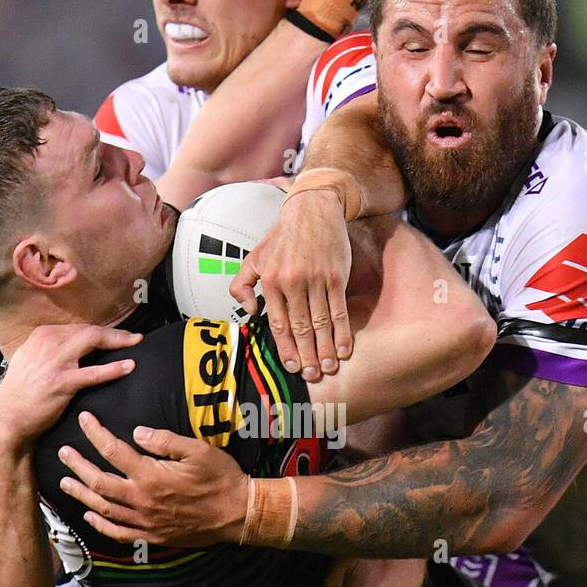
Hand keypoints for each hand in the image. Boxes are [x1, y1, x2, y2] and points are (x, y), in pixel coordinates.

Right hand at [0, 324, 142, 451]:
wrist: (7, 418)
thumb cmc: (21, 393)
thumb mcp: (31, 361)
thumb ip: (52, 350)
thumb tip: (75, 347)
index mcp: (42, 335)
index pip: (79, 328)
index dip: (101, 331)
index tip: (117, 335)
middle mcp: (47, 342)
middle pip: (89, 331)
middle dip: (115, 333)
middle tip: (135, 337)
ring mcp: (55, 361)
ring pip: (93, 341)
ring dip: (118, 341)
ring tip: (136, 343)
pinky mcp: (62, 381)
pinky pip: (94, 372)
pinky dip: (114, 369)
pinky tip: (129, 367)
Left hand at [56, 414, 247, 546]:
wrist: (237, 514)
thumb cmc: (220, 478)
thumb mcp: (198, 450)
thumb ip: (165, 440)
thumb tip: (137, 432)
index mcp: (151, 476)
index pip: (113, 451)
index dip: (95, 433)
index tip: (84, 420)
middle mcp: (142, 500)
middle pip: (98, 482)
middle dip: (77, 465)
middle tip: (63, 453)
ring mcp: (144, 521)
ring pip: (102, 508)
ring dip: (81, 494)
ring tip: (65, 482)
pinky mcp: (151, 535)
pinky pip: (119, 533)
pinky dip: (100, 525)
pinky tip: (89, 517)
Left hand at [230, 188, 351, 381]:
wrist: (312, 209)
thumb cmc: (282, 237)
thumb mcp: (255, 257)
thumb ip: (242, 284)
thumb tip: (247, 310)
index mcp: (271, 281)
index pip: (278, 324)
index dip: (286, 349)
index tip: (292, 368)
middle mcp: (292, 283)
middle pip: (301, 328)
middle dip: (307, 355)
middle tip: (313, 376)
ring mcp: (316, 280)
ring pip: (320, 322)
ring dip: (325, 349)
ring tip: (329, 367)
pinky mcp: (336, 276)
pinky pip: (339, 309)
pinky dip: (342, 331)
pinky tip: (345, 348)